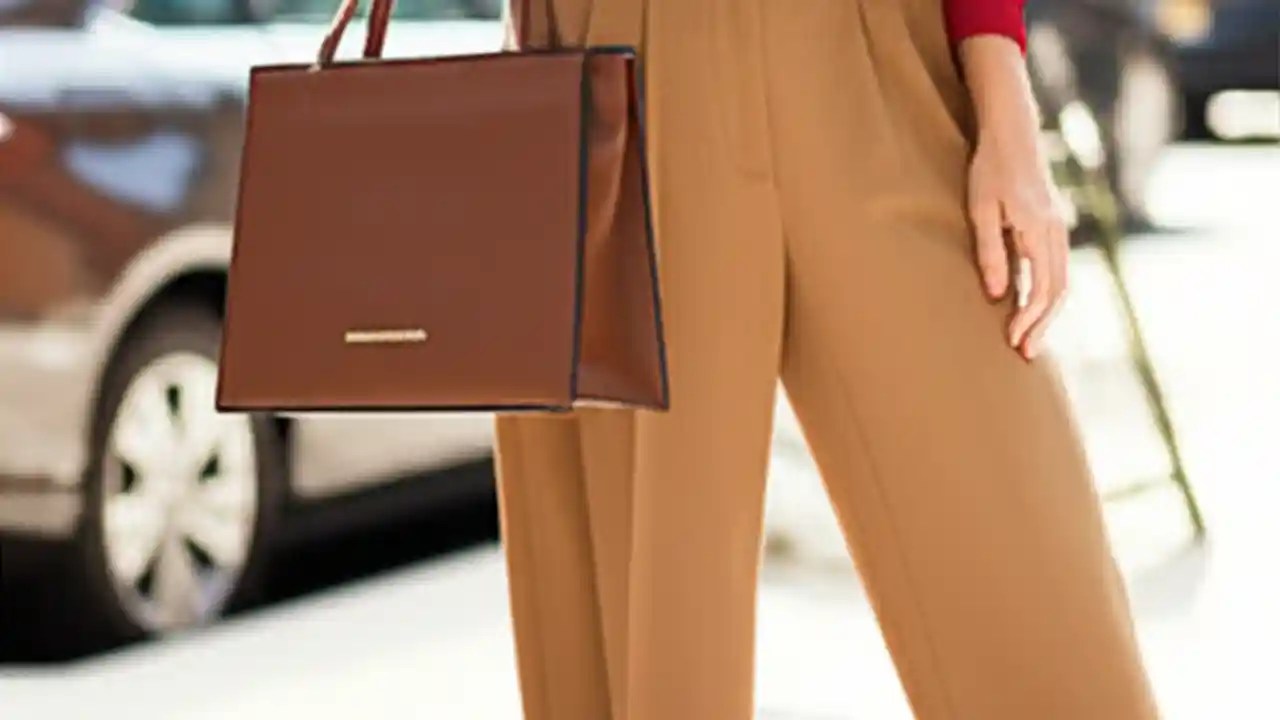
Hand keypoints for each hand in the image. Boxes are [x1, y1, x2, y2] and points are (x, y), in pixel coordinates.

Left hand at [957, 35, 1069, 360]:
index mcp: (1039, 230)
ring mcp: (1059, 227)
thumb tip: (996, 295)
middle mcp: (1057, 231)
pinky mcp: (1053, 224)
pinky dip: (1048, 292)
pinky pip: (1057, 267)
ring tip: (1031, 338)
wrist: (1013, 133)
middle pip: (1059, 291)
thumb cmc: (989, 169)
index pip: (1042, 288)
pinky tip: (1032, 307)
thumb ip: (989, 252)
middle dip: (1043, 325)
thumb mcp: (980, 210)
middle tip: (1026, 353)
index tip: (1013, 341)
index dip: (1029, 319)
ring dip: (1047, 312)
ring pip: (1062, 281)